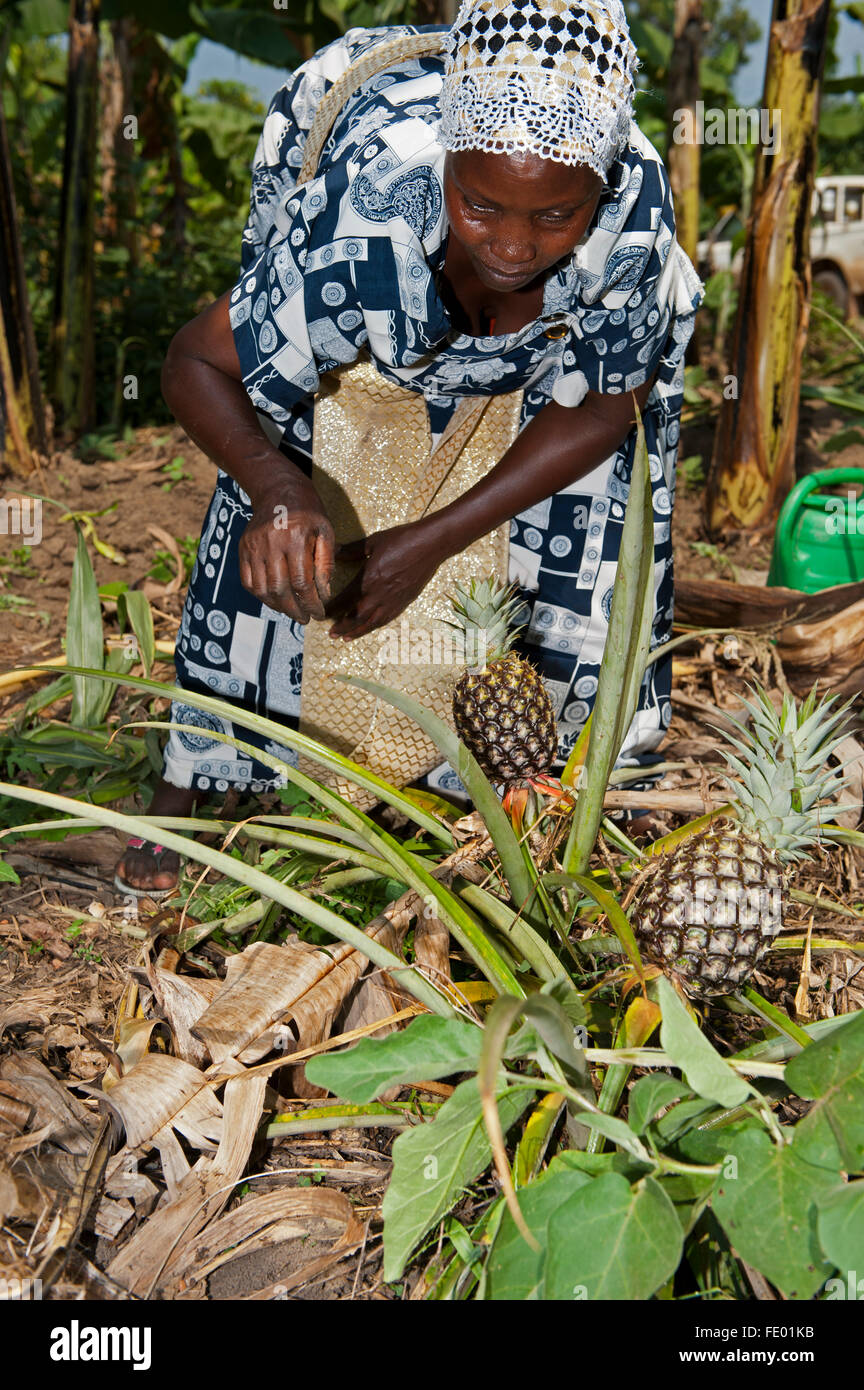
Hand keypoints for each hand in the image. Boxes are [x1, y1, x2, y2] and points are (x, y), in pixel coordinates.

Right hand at [238, 481, 334, 622]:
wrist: (277, 489)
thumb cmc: (308, 512)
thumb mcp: (326, 531)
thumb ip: (326, 563)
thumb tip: (323, 594)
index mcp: (295, 537)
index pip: (302, 582)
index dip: (311, 603)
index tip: (319, 613)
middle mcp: (270, 542)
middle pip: (280, 589)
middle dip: (295, 610)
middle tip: (305, 619)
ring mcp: (253, 546)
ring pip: (262, 589)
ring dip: (277, 607)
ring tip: (292, 612)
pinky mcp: (242, 549)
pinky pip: (248, 582)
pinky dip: (261, 596)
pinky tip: (275, 601)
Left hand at [326, 521, 441, 638]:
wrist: (430, 545)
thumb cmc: (402, 539)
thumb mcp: (373, 542)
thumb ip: (352, 550)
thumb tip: (335, 550)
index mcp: (368, 578)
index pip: (345, 599)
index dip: (333, 609)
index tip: (322, 615)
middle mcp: (379, 594)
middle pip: (357, 617)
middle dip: (343, 627)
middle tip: (332, 634)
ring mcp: (394, 600)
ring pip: (373, 622)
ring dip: (358, 632)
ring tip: (347, 638)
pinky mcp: (405, 601)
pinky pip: (387, 618)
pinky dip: (375, 626)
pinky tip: (370, 627)